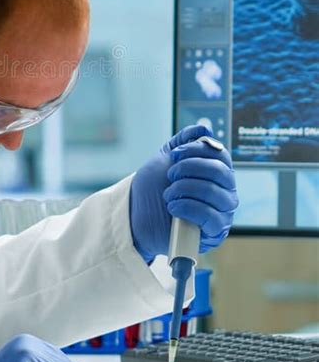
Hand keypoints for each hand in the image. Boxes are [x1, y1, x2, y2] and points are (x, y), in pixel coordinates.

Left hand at [129, 125, 238, 261]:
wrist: (137, 216)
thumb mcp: (166, 158)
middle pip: (221, 172)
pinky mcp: (214, 233)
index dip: (197, 150)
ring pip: (214, 193)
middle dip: (190, 169)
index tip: (174, 154)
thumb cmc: (154, 188)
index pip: (221, 155)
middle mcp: (225, 191)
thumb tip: (205, 128)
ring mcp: (222, 212)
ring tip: (168, 194)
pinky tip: (173, 207)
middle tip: (170, 175)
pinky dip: (187, 208)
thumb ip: (184, 141)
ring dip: (185, 189)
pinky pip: (211, 217)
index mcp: (216, 172)